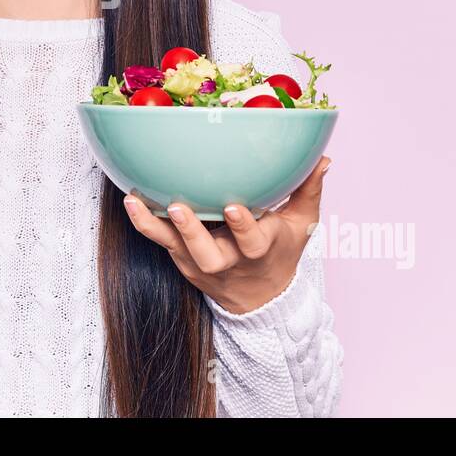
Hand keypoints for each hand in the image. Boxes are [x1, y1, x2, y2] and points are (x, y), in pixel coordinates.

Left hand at [123, 155, 330, 314]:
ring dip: (157, 225)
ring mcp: (200, 262)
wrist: (259, 298)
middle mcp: (227, 260)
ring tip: (137, 201)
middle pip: (207, 253)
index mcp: (259, 249)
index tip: (234, 206)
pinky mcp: (181, 260)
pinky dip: (144, 222)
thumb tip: (324, 158)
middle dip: (193, 232)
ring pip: (176, 248)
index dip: (242, 227)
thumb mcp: (301, 225)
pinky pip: (160, 241)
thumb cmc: (281, 251)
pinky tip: (131, 199)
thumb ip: (309, 190)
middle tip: (179, 207)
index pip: (252, 241)